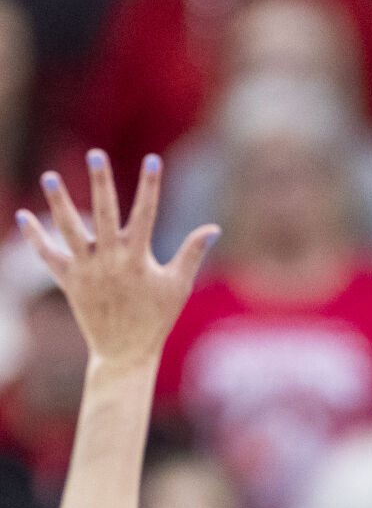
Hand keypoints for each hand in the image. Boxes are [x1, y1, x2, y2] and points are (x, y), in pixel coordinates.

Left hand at [17, 152, 218, 370]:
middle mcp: (111, 261)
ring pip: (70, 230)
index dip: (151, 186)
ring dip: (59, 203)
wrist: (125, 353)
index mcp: (138, 259)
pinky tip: (22, 216)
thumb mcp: (177, 286)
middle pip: (105, 214)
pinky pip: (48, 256)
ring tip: (49, 176)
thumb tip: (213, 228)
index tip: (153, 159)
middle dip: (101, 183)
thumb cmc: (156, 319)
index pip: (147, 214)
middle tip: (95, 154)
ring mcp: (87, 270)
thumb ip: (192, 254)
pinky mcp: (69, 282)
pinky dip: (34, 238)